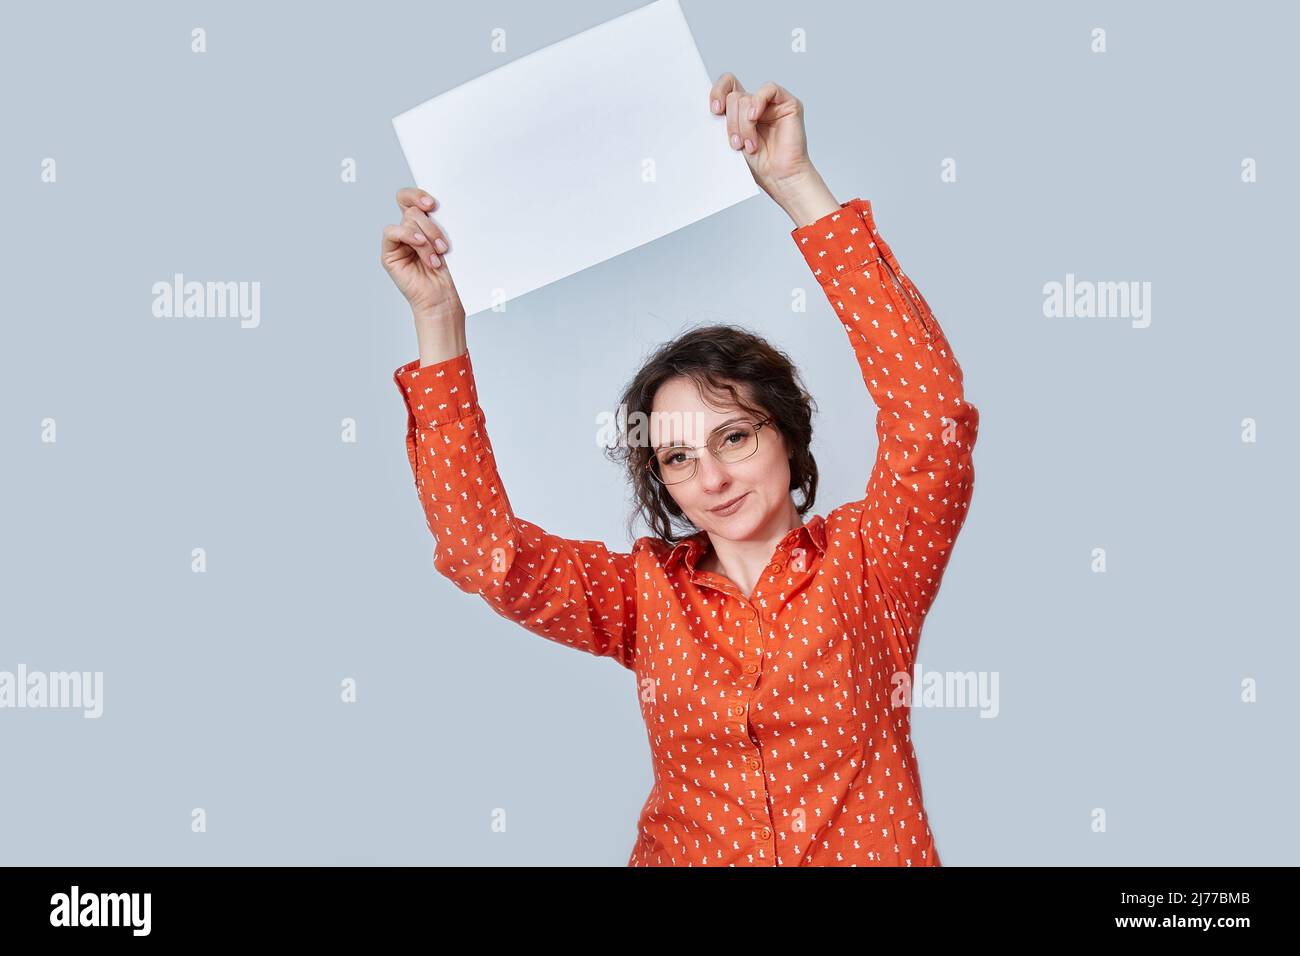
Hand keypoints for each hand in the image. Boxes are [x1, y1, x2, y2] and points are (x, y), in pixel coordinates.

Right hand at [381, 187, 463, 321]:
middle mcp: (410, 231)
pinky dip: (408, 235)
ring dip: (427, 237)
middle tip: (441, 235)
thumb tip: (438, 206)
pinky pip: (392, 232)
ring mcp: (399, 242)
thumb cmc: (452, 275)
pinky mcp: (389, 254)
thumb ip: (442, 223)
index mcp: (424, 225)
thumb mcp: (451, 243)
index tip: (434, 203)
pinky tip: (421, 246)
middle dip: (430, 222)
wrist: (445, 300)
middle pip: (411, 208)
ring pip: (408, 220)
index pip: (413, 199)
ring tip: (439, 254)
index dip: (419, 194)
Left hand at [708, 74, 813, 195]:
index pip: (727, 86)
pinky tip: (755, 117)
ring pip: (746, 99)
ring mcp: (772, 104)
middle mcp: (756, 105)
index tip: (715, 110)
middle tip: (737, 143)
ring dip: (744, 125)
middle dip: (732, 122)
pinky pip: (769, 89)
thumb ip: (723, 122)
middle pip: (734, 97)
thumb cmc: (759, 165)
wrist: (779, 178)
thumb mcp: (732, 141)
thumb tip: (712, 108)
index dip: (717, 92)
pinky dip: (758, 102)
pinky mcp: (788, 104)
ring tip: (750, 145)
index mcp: (741, 112)